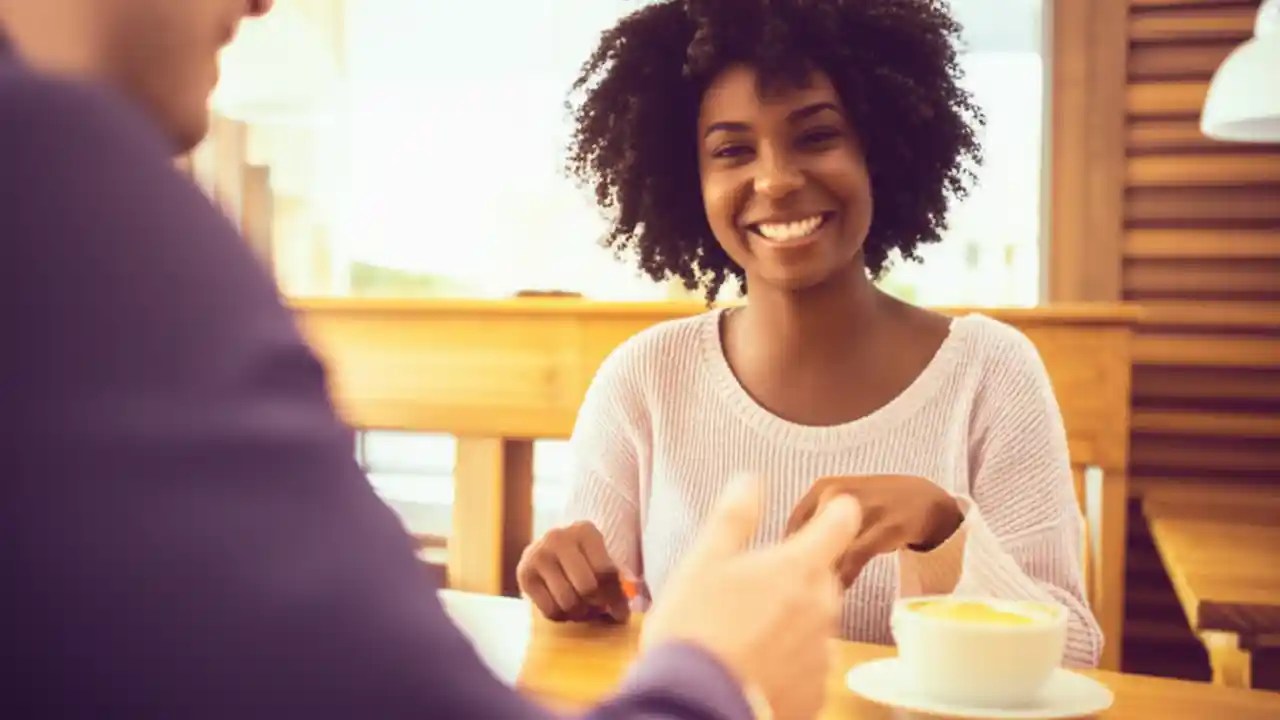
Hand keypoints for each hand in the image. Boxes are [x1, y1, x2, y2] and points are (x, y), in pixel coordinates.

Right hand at [516, 521, 630, 623]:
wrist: (547, 549)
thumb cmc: (583, 557)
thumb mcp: (601, 558)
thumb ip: (615, 582)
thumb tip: (621, 616)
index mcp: (585, 531)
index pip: (605, 571)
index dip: (615, 597)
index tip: (619, 611)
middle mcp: (558, 538)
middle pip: (587, 587)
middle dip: (597, 605)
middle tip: (599, 610)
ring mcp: (538, 555)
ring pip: (568, 602)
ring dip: (580, 614)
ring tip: (584, 609)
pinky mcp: (524, 574)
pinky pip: (549, 611)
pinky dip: (562, 617)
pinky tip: (565, 608)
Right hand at [642, 476, 862, 719]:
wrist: (694, 706)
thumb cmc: (695, 630)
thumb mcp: (703, 562)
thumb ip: (733, 518)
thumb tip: (750, 481)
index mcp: (798, 569)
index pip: (840, 523)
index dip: (837, 511)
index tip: (831, 509)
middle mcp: (821, 609)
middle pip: (823, 577)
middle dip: (797, 576)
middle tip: (753, 588)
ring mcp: (821, 655)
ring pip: (816, 623)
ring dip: (792, 620)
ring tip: (746, 632)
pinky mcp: (814, 694)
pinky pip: (808, 666)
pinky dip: (788, 662)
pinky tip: (755, 664)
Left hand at [785, 475, 962, 587]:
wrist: (924, 500)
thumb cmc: (873, 507)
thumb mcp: (837, 505)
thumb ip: (809, 526)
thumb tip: (778, 559)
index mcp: (822, 489)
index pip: (792, 529)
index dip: (783, 559)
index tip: (783, 584)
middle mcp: (838, 494)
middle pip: (807, 540)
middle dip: (800, 570)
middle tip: (797, 597)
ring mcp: (863, 508)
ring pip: (830, 550)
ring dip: (821, 577)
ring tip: (816, 600)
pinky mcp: (886, 526)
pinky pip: (855, 558)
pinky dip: (844, 577)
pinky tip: (840, 591)